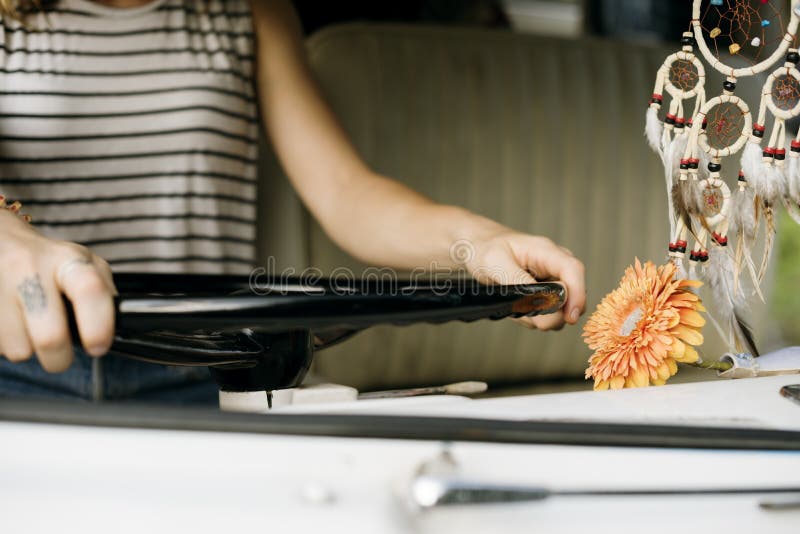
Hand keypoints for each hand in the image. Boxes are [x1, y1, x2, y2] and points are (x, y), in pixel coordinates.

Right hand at [0, 211, 116, 372]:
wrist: (0, 241)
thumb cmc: (49, 260)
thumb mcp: (85, 264)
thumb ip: (104, 292)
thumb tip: (116, 327)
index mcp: (67, 260)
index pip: (89, 291)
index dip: (98, 327)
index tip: (98, 347)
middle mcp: (29, 269)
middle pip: (50, 337)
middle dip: (59, 359)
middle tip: (61, 355)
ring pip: (19, 349)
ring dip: (28, 349)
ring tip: (30, 326)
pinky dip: (8, 342)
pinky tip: (12, 322)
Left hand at [462, 231, 585, 329]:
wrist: (477, 248)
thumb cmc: (486, 248)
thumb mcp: (496, 263)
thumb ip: (519, 282)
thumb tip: (542, 302)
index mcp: (545, 251)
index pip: (573, 271)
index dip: (577, 295)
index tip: (571, 317)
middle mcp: (554, 266)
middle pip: (572, 295)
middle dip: (553, 313)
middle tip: (528, 316)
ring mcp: (550, 281)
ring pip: (559, 310)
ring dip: (537, 317)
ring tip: (511, 306)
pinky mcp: (543, 294)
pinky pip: (545, 314)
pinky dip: (529, 317)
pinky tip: (512, 306)